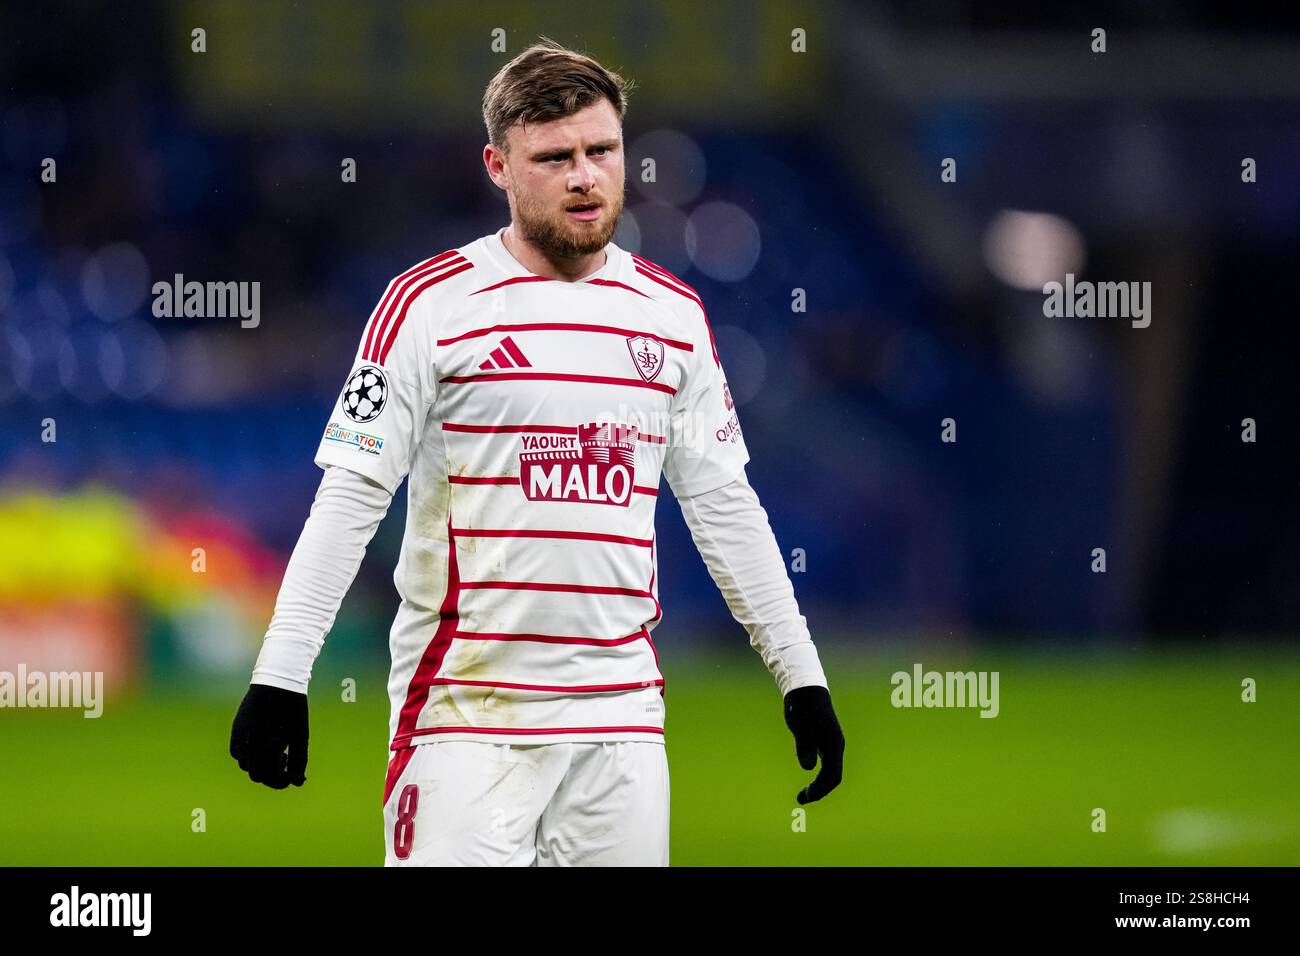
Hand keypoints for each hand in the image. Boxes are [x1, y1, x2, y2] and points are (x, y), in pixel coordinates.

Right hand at [229, 683, 308, 788]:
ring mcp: (240, 735)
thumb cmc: (293, 709)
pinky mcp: (236, 728)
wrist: (278, 681)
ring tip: (277, 751)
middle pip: (257, 774)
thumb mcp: (301, 736)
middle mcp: (251, 742)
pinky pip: (236, 752)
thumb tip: (297, 783)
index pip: (270, 777)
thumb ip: (299, 762)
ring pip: (245, 765)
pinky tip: (263, 747)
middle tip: (285, 763)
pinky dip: (248, 756)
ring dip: (260, 766)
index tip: (291, 777)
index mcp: (269, 745)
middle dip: (272, 775)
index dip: (281, 781)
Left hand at [783, 685, 843, 803]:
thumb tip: (808, 768)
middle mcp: (836, 746)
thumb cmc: (802, 706)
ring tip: (803, 795)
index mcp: (833, 743)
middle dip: (820, 791)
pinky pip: (827, 766)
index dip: (821, 789)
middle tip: (801, 799)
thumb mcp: (800, 726)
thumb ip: (804, 746)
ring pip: (831, 772)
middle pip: (834, 776)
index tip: (806, 796)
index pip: (832, 774)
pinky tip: (808, 780)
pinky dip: (818, 777)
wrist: (805, 690)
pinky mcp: (825, 743)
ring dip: (819, 786)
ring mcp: (832, 745)